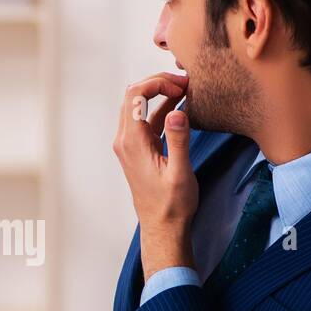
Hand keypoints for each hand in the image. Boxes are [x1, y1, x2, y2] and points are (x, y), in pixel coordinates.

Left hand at [112, 73, 196, 278]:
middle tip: (185, 84)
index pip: (135, 95)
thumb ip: (179, 140)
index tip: (182, 87)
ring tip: (186, 91)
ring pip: (138, 106)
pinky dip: (161, 109)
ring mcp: (129, 144)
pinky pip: (146, 120)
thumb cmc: (172, 205)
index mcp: (132, 142)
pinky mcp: (138, 149)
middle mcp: (125, 140)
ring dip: (159, 95)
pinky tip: (181, 107)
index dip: (158, 83)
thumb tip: (178, 112)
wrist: (162, 226)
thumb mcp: (180, 173)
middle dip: (158, 84)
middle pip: (133, 95)